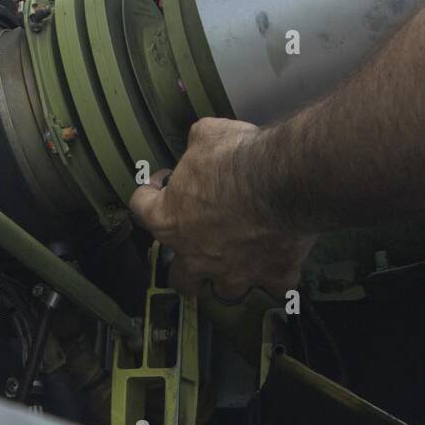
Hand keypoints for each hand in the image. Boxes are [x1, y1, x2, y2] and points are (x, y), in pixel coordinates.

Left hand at [129, 117, 314, 297]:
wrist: (283, 179)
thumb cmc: (237, 159)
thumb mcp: (206, 134)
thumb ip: (196, 146)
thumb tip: (200, 143)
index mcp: (170, 220)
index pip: (141, 208)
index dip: (149, 191)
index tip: (163, 181)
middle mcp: (197, 256)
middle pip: (179, 276)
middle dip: (184, 263)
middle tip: (194, 241)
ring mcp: (235, 271)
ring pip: (224, 290)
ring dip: (229, 275)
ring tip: (237, 259)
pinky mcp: (273, 274)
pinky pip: (275, 285)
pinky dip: (277, 276)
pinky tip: (280, 263)